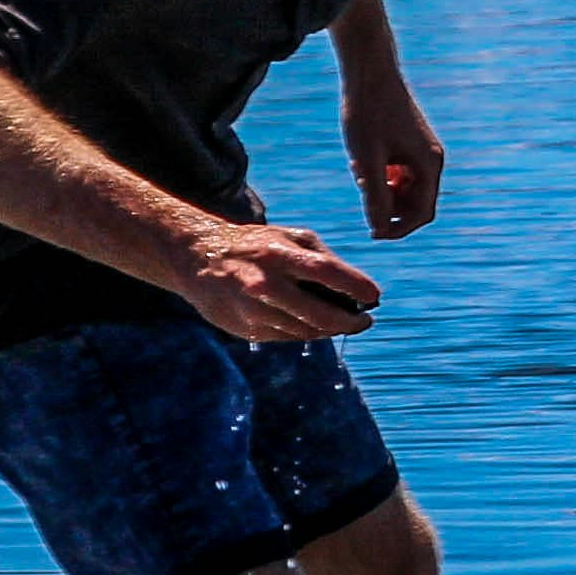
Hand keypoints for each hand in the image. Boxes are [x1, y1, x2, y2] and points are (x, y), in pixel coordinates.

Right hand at [172, 217, 381, 342]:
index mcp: (279, 255)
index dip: (356, 286)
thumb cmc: (256, 245)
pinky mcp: (248, 331)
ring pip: (307, 332)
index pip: (327, 272)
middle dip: (350, 321)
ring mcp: (255, 312)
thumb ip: (322, 258)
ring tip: (342, 320)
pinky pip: (289, 337)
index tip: (375, 296)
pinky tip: (312, 322)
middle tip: (365, 320)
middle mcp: (266, 285)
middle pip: (320, 314)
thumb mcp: (288, 237)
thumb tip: (358, 288)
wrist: (200, 260)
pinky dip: (306, 332)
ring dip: (330, 329)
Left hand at [344, 84, 444, 239]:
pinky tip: (362, 160)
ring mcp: (421, 150)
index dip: (398, 229)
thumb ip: (374, 196)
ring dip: (384, 190)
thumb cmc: (367, 113)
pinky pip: (400, 172)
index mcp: (428, 164)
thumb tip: (379, 229)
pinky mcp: (410, 142)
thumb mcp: (366, 159)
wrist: (369, 72)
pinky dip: (382, 175)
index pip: (421, 213)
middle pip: (416, 203)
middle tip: (363, 192)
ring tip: (360, 172)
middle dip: (390, 207)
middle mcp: (431, 159)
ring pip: (406, 188)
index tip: (372, 233)